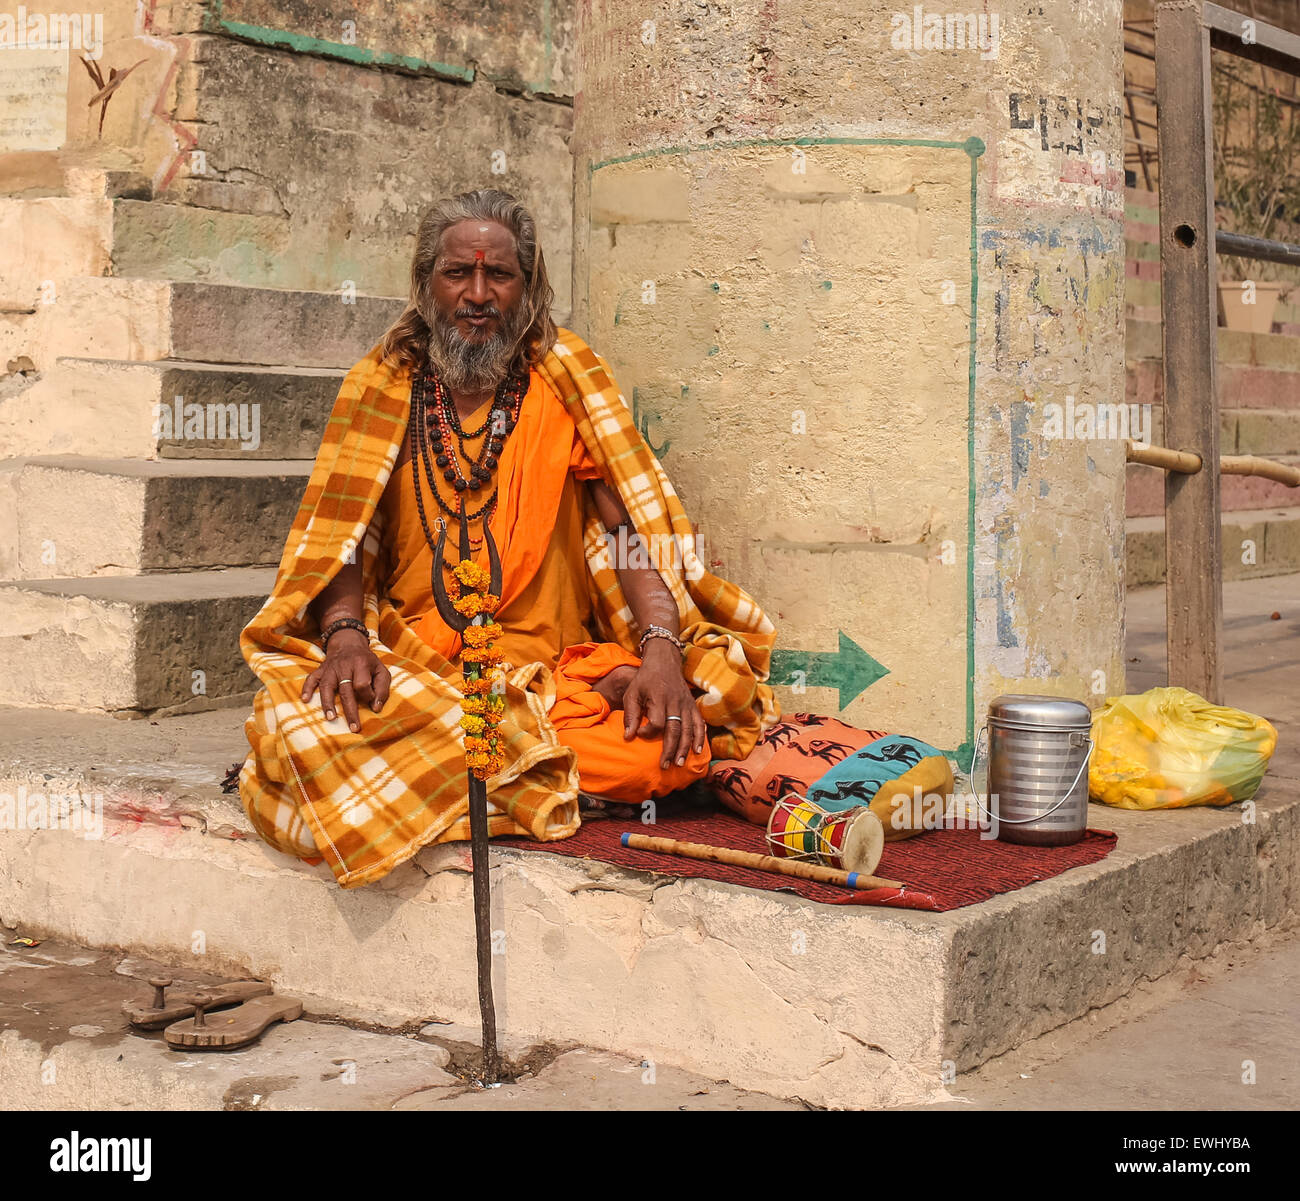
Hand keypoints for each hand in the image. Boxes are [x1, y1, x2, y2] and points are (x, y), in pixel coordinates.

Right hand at [301, 629, 390, 732]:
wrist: (348, 643)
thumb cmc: (367, 661)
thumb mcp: (381, 670)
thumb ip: (382, 689)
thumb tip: (376, 708)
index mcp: (361, 664)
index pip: (362, 684)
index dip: (367, 695)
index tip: (371, 702)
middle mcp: (344, 666)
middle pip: (346, 690)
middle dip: (350, 710)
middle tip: (354, 728)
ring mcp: (330, 668)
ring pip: (327, 686)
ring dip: (328, 702)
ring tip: (330, 718)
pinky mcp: (320, 670)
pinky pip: (311, 679)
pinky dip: (307, 689)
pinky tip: (305, 700)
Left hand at [622, 640, 705, 768]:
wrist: (664, 662)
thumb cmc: (645, 680)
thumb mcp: (632, 692)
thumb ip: (631, 715)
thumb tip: (628, 737)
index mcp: (658, 699)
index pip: (657, 722)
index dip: (648, 732)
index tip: (638, 734)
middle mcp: (674, 703)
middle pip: (675, 730)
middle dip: (670, 750)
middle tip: (665, 766)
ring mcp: (686, 704)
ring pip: (688, 729)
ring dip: (684, 748)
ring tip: (679, 763)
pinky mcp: (692, 705)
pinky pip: (699, 723)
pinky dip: (699, 737)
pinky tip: (697, 750)